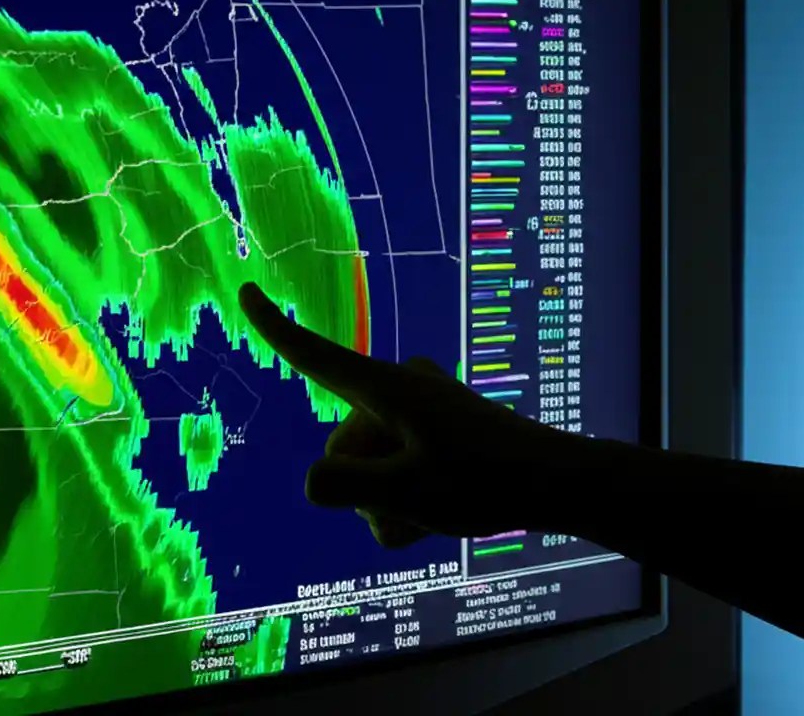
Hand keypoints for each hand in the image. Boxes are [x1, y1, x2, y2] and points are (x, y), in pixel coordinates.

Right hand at [238, 282, 583, 541]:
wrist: (556, 483)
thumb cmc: (483, 483)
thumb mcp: (404, 494)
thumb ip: (343, 487)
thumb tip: (312, 480)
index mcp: (387, 389)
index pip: (316, 357)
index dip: (275, 328)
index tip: (247, 293)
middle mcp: (398, 387)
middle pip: (343, 447)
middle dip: (366, 487)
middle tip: (418, 501)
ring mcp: (416, 407)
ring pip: (369, 467)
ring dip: (390, 501)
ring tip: (436, 510)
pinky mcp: (433, 427)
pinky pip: (396, 468)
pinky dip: (408, 499)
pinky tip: (439, 511)